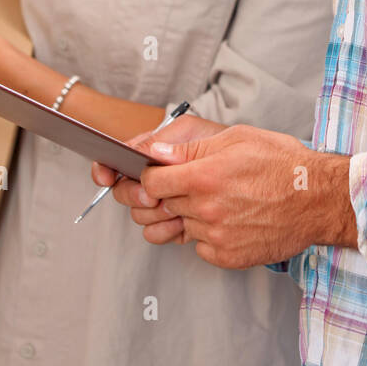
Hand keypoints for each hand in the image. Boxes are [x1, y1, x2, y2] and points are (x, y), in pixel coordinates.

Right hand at [90, 112, 227, 244]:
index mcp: (156, 151)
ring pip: (138, 214)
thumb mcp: (197, 133)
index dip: (105, 167)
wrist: (260, 180)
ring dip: (151, 214)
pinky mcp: (176, 224)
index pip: (118, 157)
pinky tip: (180, 226)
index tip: (106, 175)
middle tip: (151, 196)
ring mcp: (164, 202)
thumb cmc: (230, 146)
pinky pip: (156, 232)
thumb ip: (166, 142)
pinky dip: (164, 231)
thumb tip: (140, 153)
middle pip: (123, 190)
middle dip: (132, 194)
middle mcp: (156, 178)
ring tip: (175, 210)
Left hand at [110, 123, 355, 266]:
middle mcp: (206, 210)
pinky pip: (202, 247)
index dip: (152, 177)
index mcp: (204, 177)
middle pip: (165, 205)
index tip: (160, 175)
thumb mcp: (237, 139)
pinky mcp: (228, 257)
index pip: (150, 183)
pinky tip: (233, 220)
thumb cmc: (283, 164)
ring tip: (223, 202)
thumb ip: (192, 149)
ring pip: (184, 226)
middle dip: (174, 195)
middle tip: (200, 186)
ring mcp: (217, 237)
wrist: (319, 199)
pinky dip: (210, 236)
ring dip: (194, 215)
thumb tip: (156, 154)